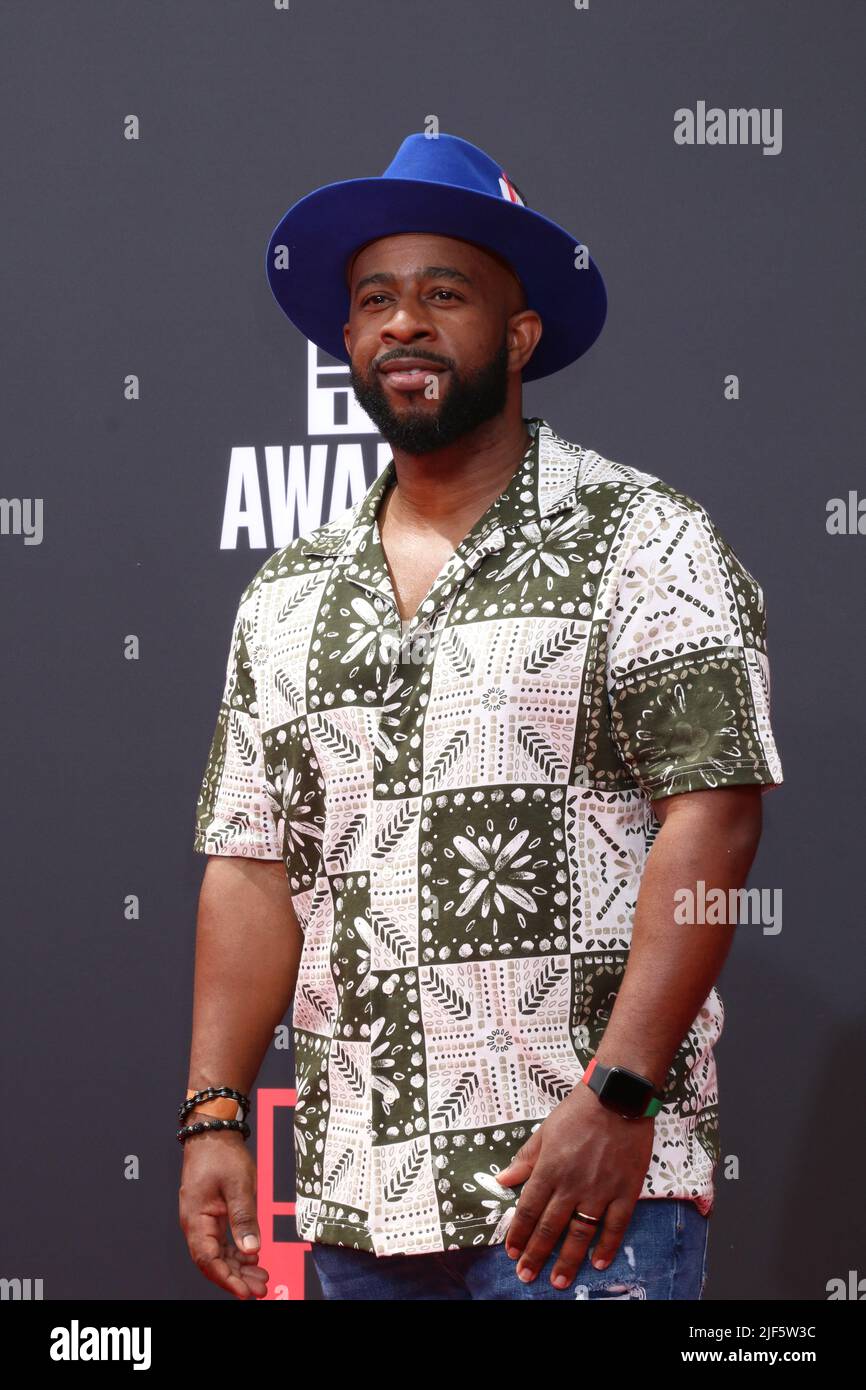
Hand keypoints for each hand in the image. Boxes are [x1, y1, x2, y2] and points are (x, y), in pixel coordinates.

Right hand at [179, 1132, 269, 1299]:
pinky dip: (237, 1251)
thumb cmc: (221, 1154)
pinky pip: (221, 1241)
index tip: (246, 1292)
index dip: (227, 1279)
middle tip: (260, 1288)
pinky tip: (252, 1256)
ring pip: (218, 1253)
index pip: (208, 1260)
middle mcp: (195, 1223)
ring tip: (261, 1276)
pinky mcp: (211, 1214)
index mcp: (196, 1219)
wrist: (213, 1132)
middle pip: (213, 1261)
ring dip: (238, 1267)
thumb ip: (244, 1218)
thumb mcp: (238, 1185)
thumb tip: (251, 1249)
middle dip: (236, 1278)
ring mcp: (202, 1219)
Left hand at [494, 1083, 654, 1288]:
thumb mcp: (544, 1132)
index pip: (528, 1209)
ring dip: (568, 1259)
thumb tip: (501, 1180)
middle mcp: (572, 1184)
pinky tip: (598, 1263)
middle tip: (526, 1276)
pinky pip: (616, 1225)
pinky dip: (607, 1246)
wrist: (617, 1097)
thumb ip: (525, 1160)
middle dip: (536, 1254)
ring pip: (580, 1233)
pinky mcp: (626, 1191)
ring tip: (558, 1281)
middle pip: (550, 1227)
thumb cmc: (578, 1112)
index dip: (518, 1233)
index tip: (511, 1253)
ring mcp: (600, 1190)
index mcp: (549, 1169)